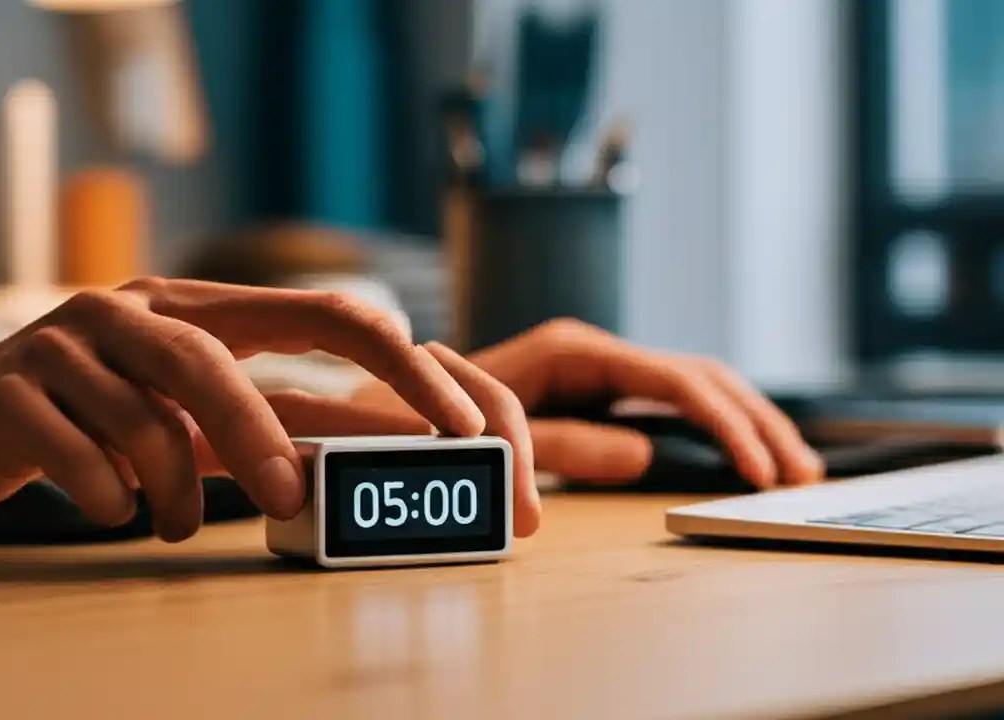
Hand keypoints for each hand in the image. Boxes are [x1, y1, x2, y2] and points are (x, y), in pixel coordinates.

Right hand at [0, 279, 542, 540]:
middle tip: (298, 501)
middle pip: (222, 357)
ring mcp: (69, 342)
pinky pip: (79, 450)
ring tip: (172, 524)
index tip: (462, 434)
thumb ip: (271, 426)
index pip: (326, 315)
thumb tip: (382, 463)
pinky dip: (109, 496)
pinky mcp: (12, 390)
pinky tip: (110, 509)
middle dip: (264, 437)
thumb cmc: (88, 423)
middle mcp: (139, 309)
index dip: (403, 370)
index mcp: (203, 309)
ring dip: (174, 486)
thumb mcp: (189, 417)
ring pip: (149, 412)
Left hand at [353, 319, 822, 488]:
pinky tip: (740, 454)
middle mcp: (593, 350)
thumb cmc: (432, 417)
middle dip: (755, 421)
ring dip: (745, 423)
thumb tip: (644, 456)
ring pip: (693, 385)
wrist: (388, 401)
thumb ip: (568, 446)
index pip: (674, 380)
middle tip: (801, 473)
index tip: (759, 469)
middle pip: (700, 376)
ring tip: (790, 468)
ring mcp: (597, 368)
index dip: (725, 424)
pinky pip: (670, 402)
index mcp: (574, 350)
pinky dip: (712, 427)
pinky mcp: (596, 390)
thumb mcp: (498, 435)